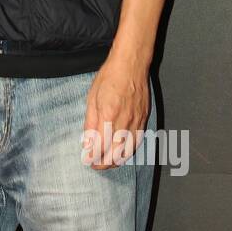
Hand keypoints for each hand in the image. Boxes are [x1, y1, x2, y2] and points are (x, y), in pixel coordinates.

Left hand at [82, 55, 150, 169]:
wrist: (131, 65)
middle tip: (95, 165)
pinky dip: (129, 151)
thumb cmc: (109, 78)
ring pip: (128, 150)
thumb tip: (87, 143)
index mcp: (108, 116)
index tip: (87, 160)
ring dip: (117, 161)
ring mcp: (136, 121)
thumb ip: (90, 123)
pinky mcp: (144, 119)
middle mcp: (124, 121)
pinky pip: (137, 141)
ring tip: (107, 163)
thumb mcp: (92, 98)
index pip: (100, 146)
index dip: (93, 157)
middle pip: (115, 153)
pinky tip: (122, 154)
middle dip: (104, 164)